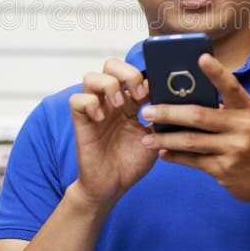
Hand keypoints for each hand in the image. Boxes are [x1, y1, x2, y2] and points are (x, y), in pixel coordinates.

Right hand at [69, 58, 156, 206]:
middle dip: (126, 73)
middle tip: (138, 94)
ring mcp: (95, 110)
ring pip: (91, 77)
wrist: (113, 186)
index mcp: (131, 101)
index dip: (145, 75)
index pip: (133, 71)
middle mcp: (112, 101)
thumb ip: (161, 115)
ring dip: (108, 86)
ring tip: (120, 104)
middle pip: (111, 65)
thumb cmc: (133, 161)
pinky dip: (90, 104)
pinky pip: (77, 99)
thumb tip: (173, 97)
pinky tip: (101, 119)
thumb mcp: (155, 136)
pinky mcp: (81, 121)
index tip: (156, 91)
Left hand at [140, 53, 249, 207]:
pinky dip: (175, 157)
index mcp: (248, 109)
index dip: (216, 72)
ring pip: (191, 141)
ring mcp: (234, 150)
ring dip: (165, 139)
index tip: (201, 58)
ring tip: (147, 137)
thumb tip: (183, 98)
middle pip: (198, 116)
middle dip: (168, 113)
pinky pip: (193, 161)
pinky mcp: (225, 170)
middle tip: (147, 111)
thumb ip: (224, 109)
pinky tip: (162, 152)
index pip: (231, 86)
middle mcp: (243, 127)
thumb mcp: (247, 120)